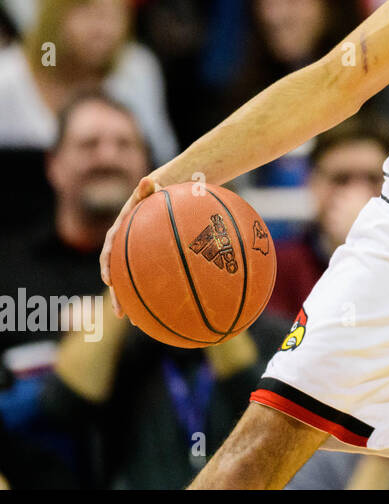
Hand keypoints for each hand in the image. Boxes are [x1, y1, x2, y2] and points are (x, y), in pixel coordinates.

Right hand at [99, 176, 160, 316]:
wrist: (163, 198)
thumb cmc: (156, 194)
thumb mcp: (150, 190)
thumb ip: (146, 188)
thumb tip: (147, 179)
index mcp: (118, 236)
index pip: (108, 254)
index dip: (106, 268)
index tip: (108, 281)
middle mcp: (124, 251)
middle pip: (118, 277)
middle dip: (119, 297)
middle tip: (121, 313)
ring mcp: (137, 259)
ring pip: (133, 285)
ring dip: (136, 304)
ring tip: (140, 324)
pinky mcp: (151, 263)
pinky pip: (151, 281)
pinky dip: (156, 296)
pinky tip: (167, 311)